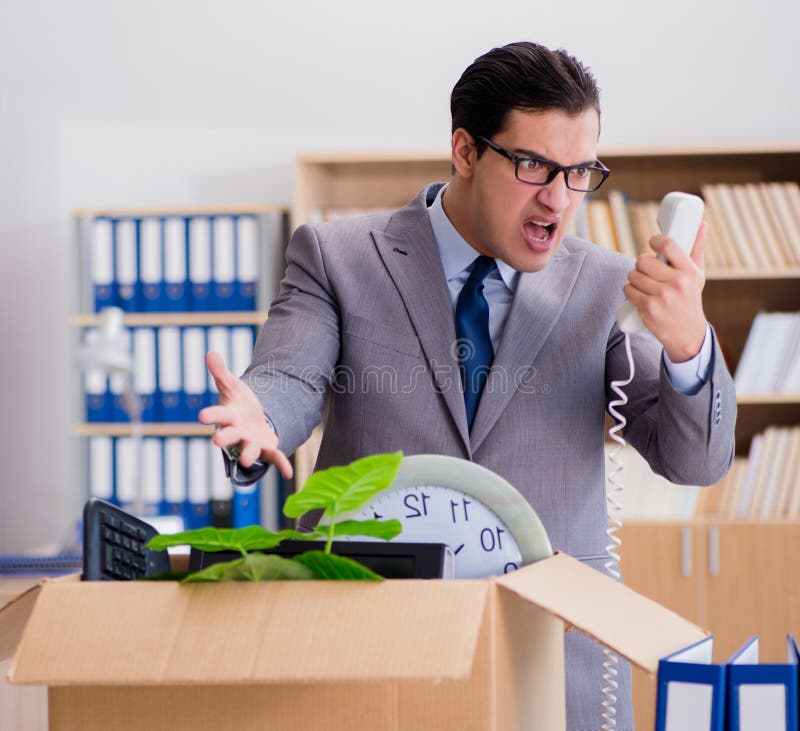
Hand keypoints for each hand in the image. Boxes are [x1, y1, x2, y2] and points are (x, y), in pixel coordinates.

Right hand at [198, 350, 292, 478]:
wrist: (252, 423)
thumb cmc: (237, 405)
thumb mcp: (232, 386)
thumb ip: (220, 372)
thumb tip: (211, 352)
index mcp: (228, 416)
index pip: (218, 414)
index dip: (211, 414)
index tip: (202, 416)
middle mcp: (237, 432)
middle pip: (229, 436)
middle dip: (225, 438)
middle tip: (217, 441)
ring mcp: (251, 442)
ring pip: (249, 451)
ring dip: (249, 455)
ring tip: (247, 460)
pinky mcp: (267, 449)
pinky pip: (274, 458)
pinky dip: (281, 466)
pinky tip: (289, 473)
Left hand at [622, 222, 707, 361]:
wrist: (686, 333)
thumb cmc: (690, 299)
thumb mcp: (698, 275)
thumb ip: (697, 249)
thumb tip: (702, 224)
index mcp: (689, 271)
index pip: (668, 245)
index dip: (656, 240)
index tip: (653, 243)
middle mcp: (676, 283)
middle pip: (644, 260)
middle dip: (642, 263)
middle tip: (647, 269)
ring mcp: (661, 296)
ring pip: (633, 274)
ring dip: (634, 277)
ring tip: (643, 283)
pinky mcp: (648, 308)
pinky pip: (628, 289)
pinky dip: (629, 290)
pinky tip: (638, 293)